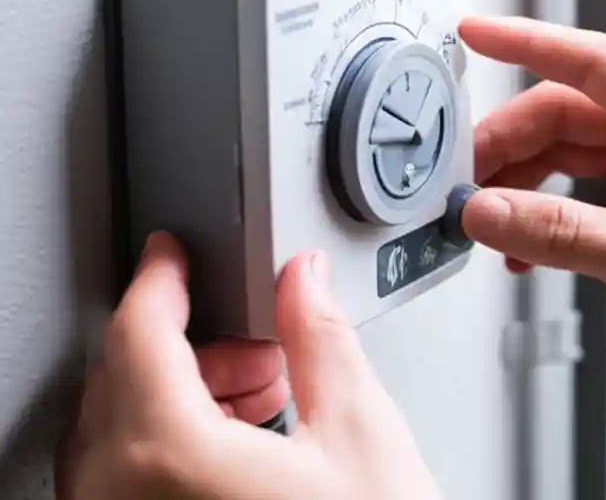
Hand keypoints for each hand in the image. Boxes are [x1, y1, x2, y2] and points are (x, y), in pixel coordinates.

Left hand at [58, 232, 439, 499]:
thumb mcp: (362, 431)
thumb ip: (322, 338)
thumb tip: (304, 282)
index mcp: (166, 456)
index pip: (139, 332)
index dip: (162, 278)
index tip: (173, 254)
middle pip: (121, 380)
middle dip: (192, 342)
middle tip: (257, 336)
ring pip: (116, 433)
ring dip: (180, 394)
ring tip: (262, 395)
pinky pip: (120, 481)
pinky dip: (167, 445)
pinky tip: (236, 446)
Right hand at [459, 16, 605, 400]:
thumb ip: (560, 233)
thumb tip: (485, 211)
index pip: (595, 63)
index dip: (527, 42)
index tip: (475, 31)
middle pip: (573, 114)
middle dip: (512, 144)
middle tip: (464, 180)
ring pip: (574, 156)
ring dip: (526, 186)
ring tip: (484, 219)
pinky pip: (587, 196)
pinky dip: (551, 217)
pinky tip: (524, 249)